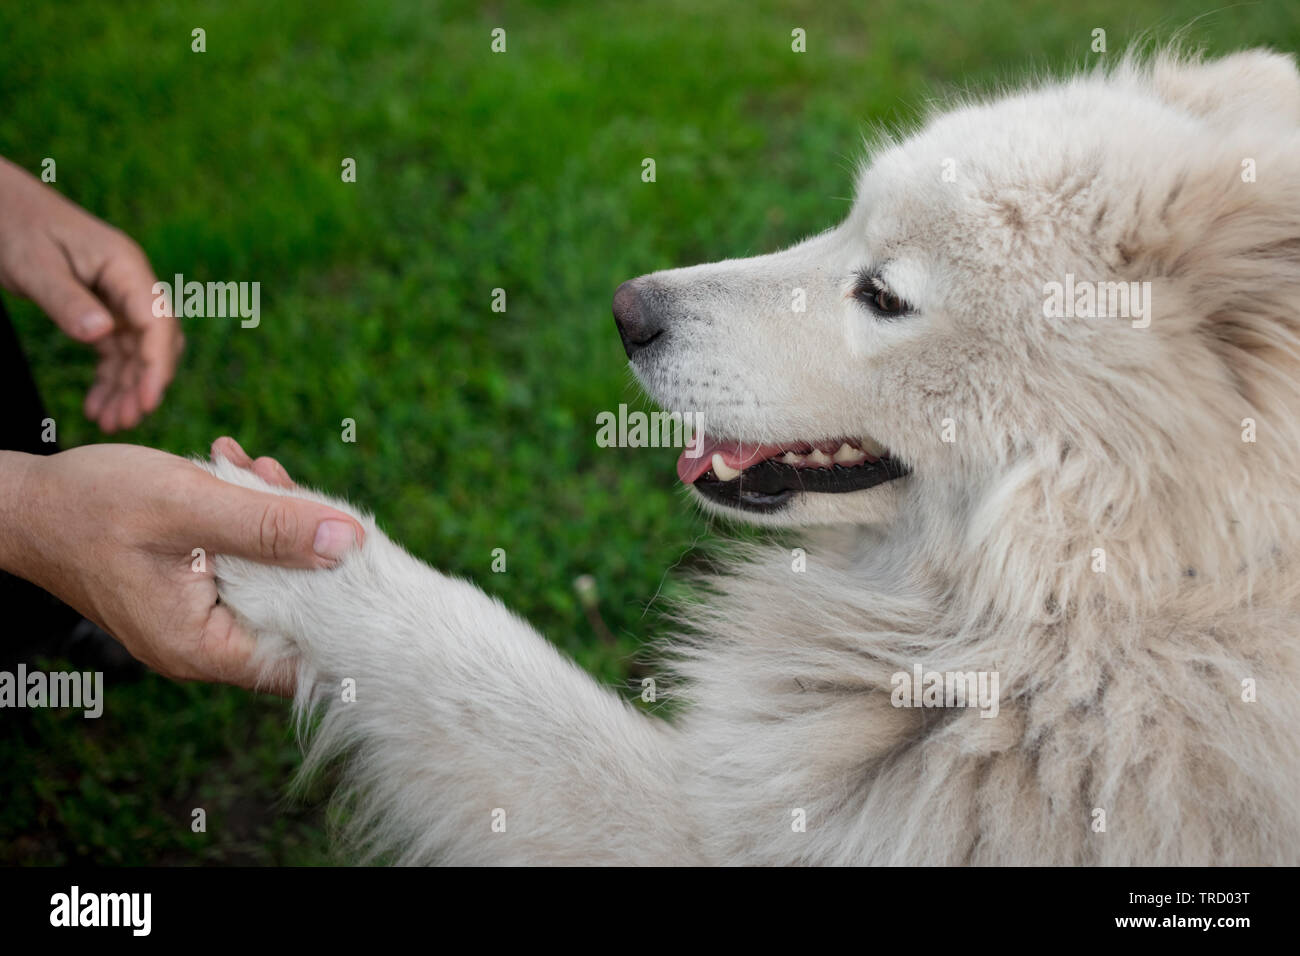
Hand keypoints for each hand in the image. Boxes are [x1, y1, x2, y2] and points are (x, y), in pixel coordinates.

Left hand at [0, 156, 182, 431]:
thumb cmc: (16, 225)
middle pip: (154, 342)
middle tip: (123, 422)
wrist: (1, 204)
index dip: (156, 365)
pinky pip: (114, 350)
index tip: (146, 401)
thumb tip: (102, 335)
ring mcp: (118, 298)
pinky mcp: (101, 309)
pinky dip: (108, 377)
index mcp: (126, 267)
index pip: (157, 322)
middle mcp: (131, 284)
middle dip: (142, 384)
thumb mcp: (35, 265)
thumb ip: (67, 300)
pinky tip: (96, 403)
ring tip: (108, 422)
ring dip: (125, 388)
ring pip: (135, 352)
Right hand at [0, 438, 364, 693]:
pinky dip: (249, 519)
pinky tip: (240, 472)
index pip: (302, 658)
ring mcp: (195, 620)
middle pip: (295, 612)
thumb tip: (350, 541)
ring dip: (277, 522)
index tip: (365, 558)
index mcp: (201, 647)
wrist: (20, 503)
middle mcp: (201, 647)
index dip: (343, 611)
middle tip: (292, 489)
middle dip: (307, 547)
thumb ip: (271, 526)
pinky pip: (242, 562)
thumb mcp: (190, 505)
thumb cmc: (90, 504)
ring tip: (258, 470)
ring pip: (272, 579)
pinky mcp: (191, 591)